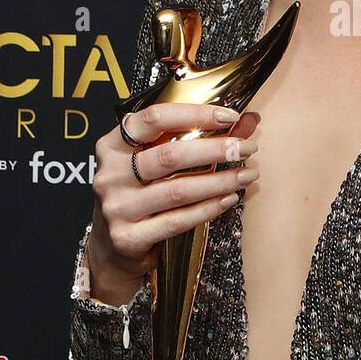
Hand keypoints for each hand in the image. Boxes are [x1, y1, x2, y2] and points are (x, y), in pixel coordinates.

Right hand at [87, 104, 261, 303]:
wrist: (112, 245)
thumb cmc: (139, 192)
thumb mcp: (156, 160)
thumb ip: (199, 137)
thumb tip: (250, 120)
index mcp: (113, 144)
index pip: (155, 118)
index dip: (196, 114)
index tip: (231, 117)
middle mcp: (110, 174)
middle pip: (170, 155)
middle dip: (216, 150)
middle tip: (247, 148)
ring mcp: (117, 206)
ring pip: (178, 190)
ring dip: (220, 181)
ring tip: (247, 175)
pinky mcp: (127, 237)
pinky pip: (177, 221)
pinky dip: (208, 209)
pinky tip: (228, 199)